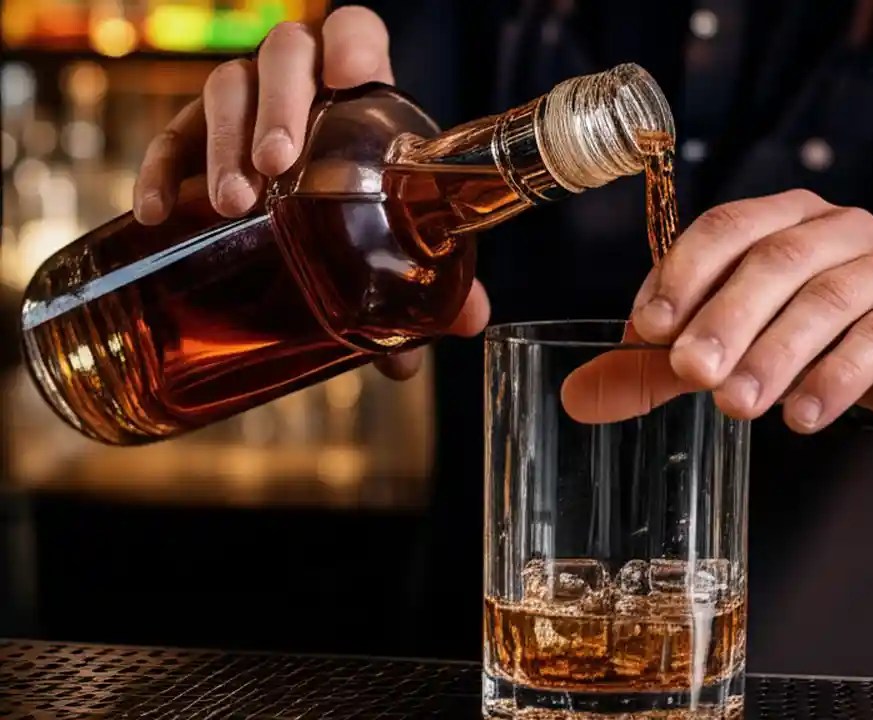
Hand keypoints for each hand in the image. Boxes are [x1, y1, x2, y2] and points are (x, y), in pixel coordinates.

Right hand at [130, 6, 487, 379]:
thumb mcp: (392, 228)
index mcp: (357, 90)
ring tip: (231, 204)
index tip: (346, 76)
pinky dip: (159, 172)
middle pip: (282, 55)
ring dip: (224, 141)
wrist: (304, 223)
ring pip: (224, 86)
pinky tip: (157, 214)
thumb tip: (470, 318)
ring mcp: (242, 103)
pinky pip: (169, 138)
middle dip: (277, 106)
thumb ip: (431, 266)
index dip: (349, 42)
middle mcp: (297, 83)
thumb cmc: (361, 209)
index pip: (351, 31)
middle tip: (276, 166)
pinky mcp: (194, 136)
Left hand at [561, 189, 872, 432]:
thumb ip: (659, 368)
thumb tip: (576, 399)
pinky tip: (803, 417)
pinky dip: (837, 377)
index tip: (648, 328)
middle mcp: (835, 228)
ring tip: (739, 406)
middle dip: (726, 318)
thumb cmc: (810, 337)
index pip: (727, 225)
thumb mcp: (731, 346)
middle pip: (776, 260)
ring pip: (826, 300)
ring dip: (777, 353)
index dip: (684, 270)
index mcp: (781, 217)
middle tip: (690, 374)